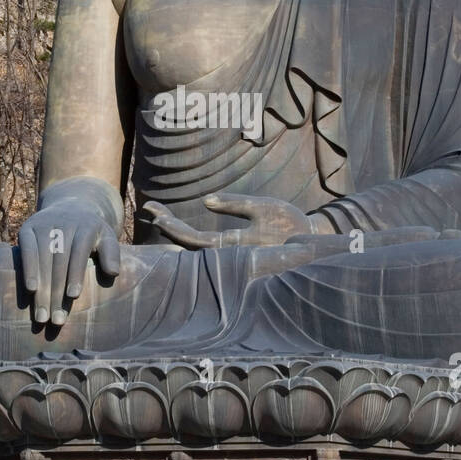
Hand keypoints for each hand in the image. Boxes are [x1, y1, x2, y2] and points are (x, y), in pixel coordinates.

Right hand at [18, 198, 119, 324]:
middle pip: (59, 261)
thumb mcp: (107, 238)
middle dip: (56, 291)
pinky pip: (26, 251)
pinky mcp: (28, 228)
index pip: (79, 252)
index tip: (73, 297)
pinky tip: (30, 291)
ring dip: (41, 289)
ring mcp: (44, 225)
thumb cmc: (92, 232)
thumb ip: (112, 254)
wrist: (71, 205)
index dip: (76, 274)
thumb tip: (114, 272)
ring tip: (42, 316)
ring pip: (41, 259)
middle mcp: (63, 223)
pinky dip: (27, 271)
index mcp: (86, 226)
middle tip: (56, 320)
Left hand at [143, 192, 315, 248]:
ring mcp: (230, 258)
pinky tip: (178, 230)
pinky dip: (188, 238)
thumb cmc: (289, 223)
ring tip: (158, 215)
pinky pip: (204, 249)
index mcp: (233, 246)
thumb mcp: (264, 206)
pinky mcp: (234, 254)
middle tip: (149, 208)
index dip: (172, 228)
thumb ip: (234, 204)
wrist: (311, 246)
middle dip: (168, 226)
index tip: (155, 213)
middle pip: (188, 246)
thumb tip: (204, 202)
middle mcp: (227, 257)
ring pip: (194, 249)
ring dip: (176, 232)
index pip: (193, 240)